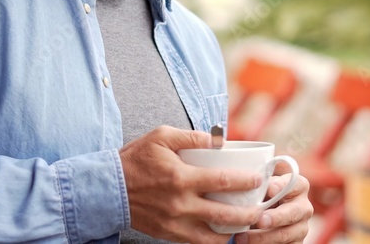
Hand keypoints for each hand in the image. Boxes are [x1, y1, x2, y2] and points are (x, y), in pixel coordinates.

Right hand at [119, 126, 264, 242]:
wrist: (108, 188)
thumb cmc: (135, 159)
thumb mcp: (161, 137)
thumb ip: (191, 136)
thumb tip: (218, 140)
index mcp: (181, 177)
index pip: (222, 181)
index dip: (245, 181)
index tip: (258, 179)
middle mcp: (180, 204)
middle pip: (224, 215)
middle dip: (248, 215)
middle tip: (261, 210)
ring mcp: (174, 223)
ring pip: (212, 237)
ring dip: (232, 233)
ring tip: (245, 226)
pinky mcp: (167, 234)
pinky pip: (195, 243)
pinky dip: (212, 241)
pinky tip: (222, 234)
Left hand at [234, 163, 312, 243]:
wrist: (264, 216)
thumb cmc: (263, 195)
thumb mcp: (264, 184)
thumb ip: (263, 180)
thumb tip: (252, 175)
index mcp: (299, 186)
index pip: (294, 183)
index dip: (282, 186)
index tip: (269, 189)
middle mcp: (304, 207)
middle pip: (292, 212)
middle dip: (275, 217)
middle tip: (259, 220)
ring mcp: (301, 227)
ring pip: (284, 234)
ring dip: (262, 237)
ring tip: (242, 237)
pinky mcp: (296, 243)